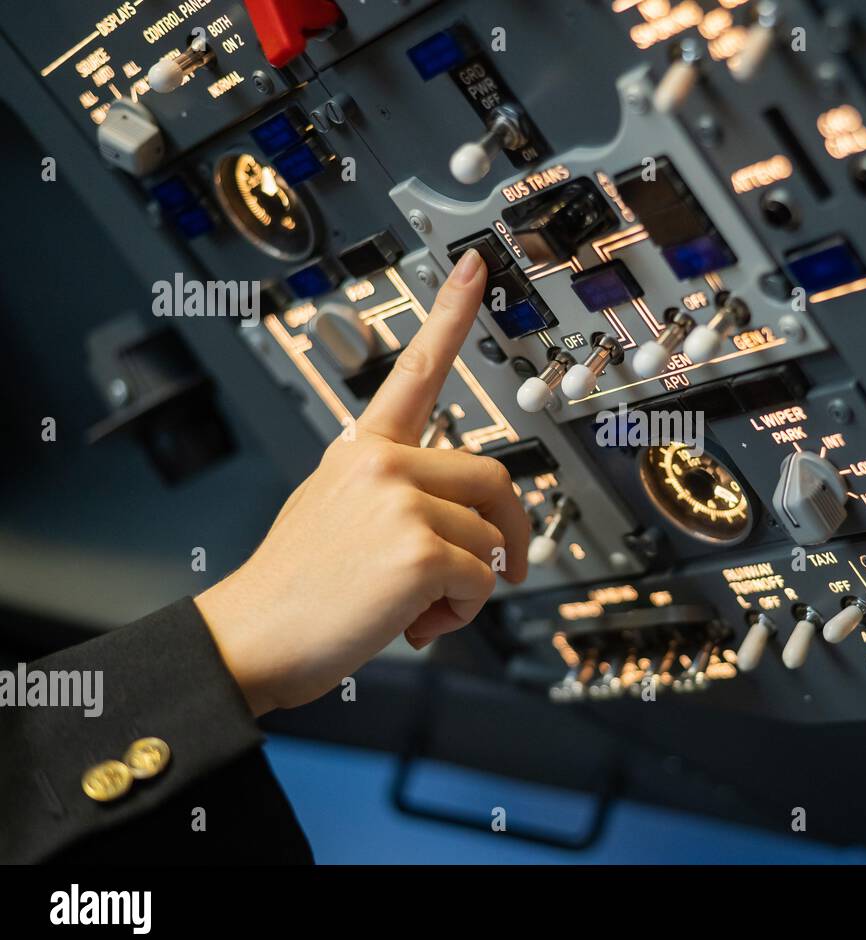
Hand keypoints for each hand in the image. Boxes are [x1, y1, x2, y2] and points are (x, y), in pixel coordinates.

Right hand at [195, 249, 528, 715]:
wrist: (248, 639)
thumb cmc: (294, 587)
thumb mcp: (337, 513)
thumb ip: (399, 498)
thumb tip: (468, 525)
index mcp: (363, 449)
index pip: (415, 370)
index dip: (450, 315)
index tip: (473, 266)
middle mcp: (382, 463)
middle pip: (495, 479)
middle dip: (507, 535)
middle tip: (497, 572)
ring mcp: (401, 501)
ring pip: (491, 540)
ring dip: (471, 587)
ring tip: (418, 607)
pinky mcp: (419, 549)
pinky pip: (482, 580)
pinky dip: (463, 612)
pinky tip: (416, 623)